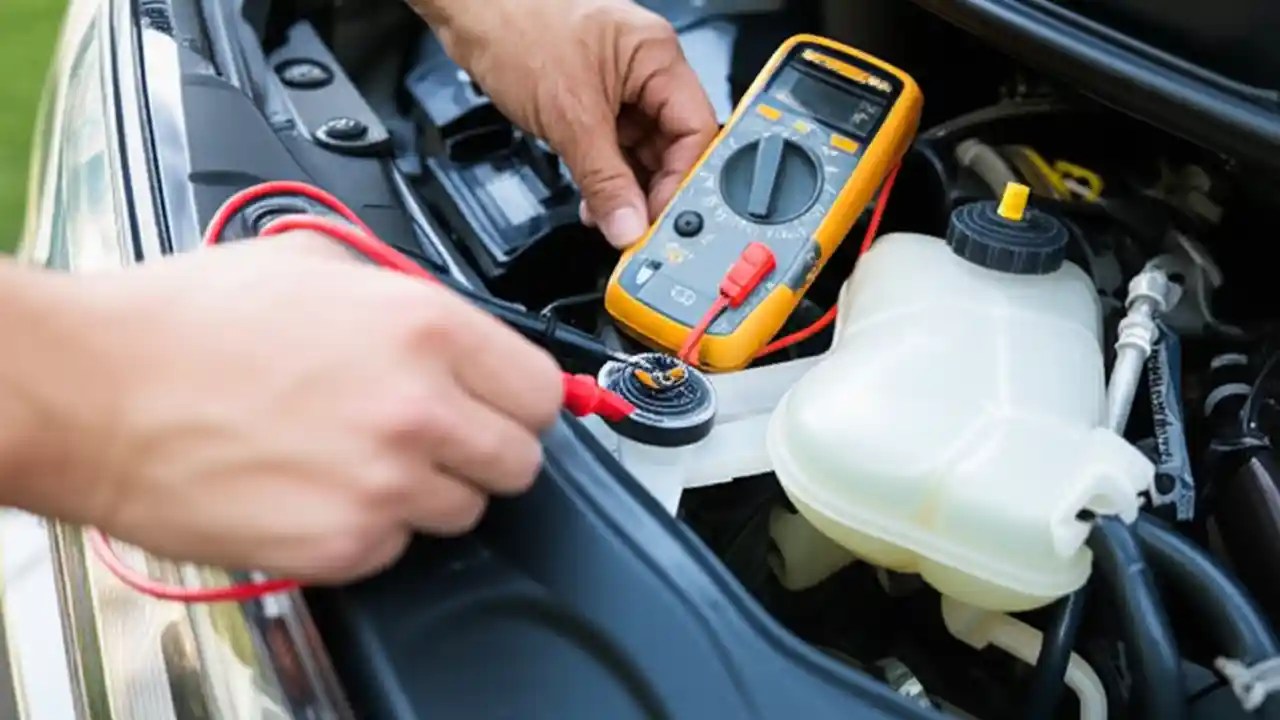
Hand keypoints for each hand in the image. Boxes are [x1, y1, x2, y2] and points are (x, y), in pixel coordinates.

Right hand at [40, 233, 561, 582]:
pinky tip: (318, 489)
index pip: (542, 391)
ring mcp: (385, 485)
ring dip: (427, 493)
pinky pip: (397, 549)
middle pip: (520, 462)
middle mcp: (421, 410)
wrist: (93, 390)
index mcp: (428, 329)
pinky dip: (368, 529)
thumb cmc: (187, 322)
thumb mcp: (318, 265)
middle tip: (433, 437)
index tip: (500, 406)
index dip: (519, 400)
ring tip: (357, 459)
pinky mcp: (343, 545)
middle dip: (484, 451)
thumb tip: (456, 332)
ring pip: (465, 512)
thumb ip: (407, 297)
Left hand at [415, 0, 718, 247]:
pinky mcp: (591, 98)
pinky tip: (594, 200)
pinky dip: (605, 176)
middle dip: (653, 190)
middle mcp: (645, 69)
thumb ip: (604, 179)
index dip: (683, 181)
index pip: (696, 131)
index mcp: (658, 57)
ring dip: (626, 189)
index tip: (662, 219)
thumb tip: (629, 225)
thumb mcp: (569, 117)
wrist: (470, 10)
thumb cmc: (517, 27)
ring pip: (641, 151)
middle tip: (636, 227)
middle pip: (672, 145)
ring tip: (610, 219)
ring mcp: (619, 84)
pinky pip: (613, 146)